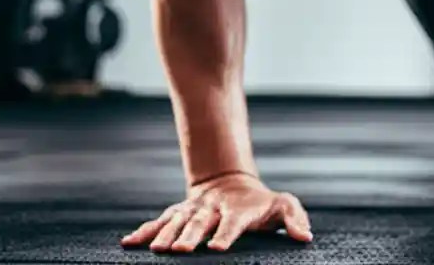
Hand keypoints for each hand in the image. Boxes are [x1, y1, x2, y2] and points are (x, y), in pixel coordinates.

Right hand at [121, 171, 312, 252]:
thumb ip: (294, 219)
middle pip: (200, 223)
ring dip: (164, 234)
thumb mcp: (283, 205)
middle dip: (189, 236)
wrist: (231, 183)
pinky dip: (143, 231)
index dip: (226, 234)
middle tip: (178, 250)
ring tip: (155, 249)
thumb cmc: (261, 203)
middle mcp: (213, 209)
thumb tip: (306, 237)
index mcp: (239, 210)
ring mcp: (193, 210)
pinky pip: (158, 221)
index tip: (217, 249)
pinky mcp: (178, 213)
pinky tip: (128, 243)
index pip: (233, 223)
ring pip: (176, 222)